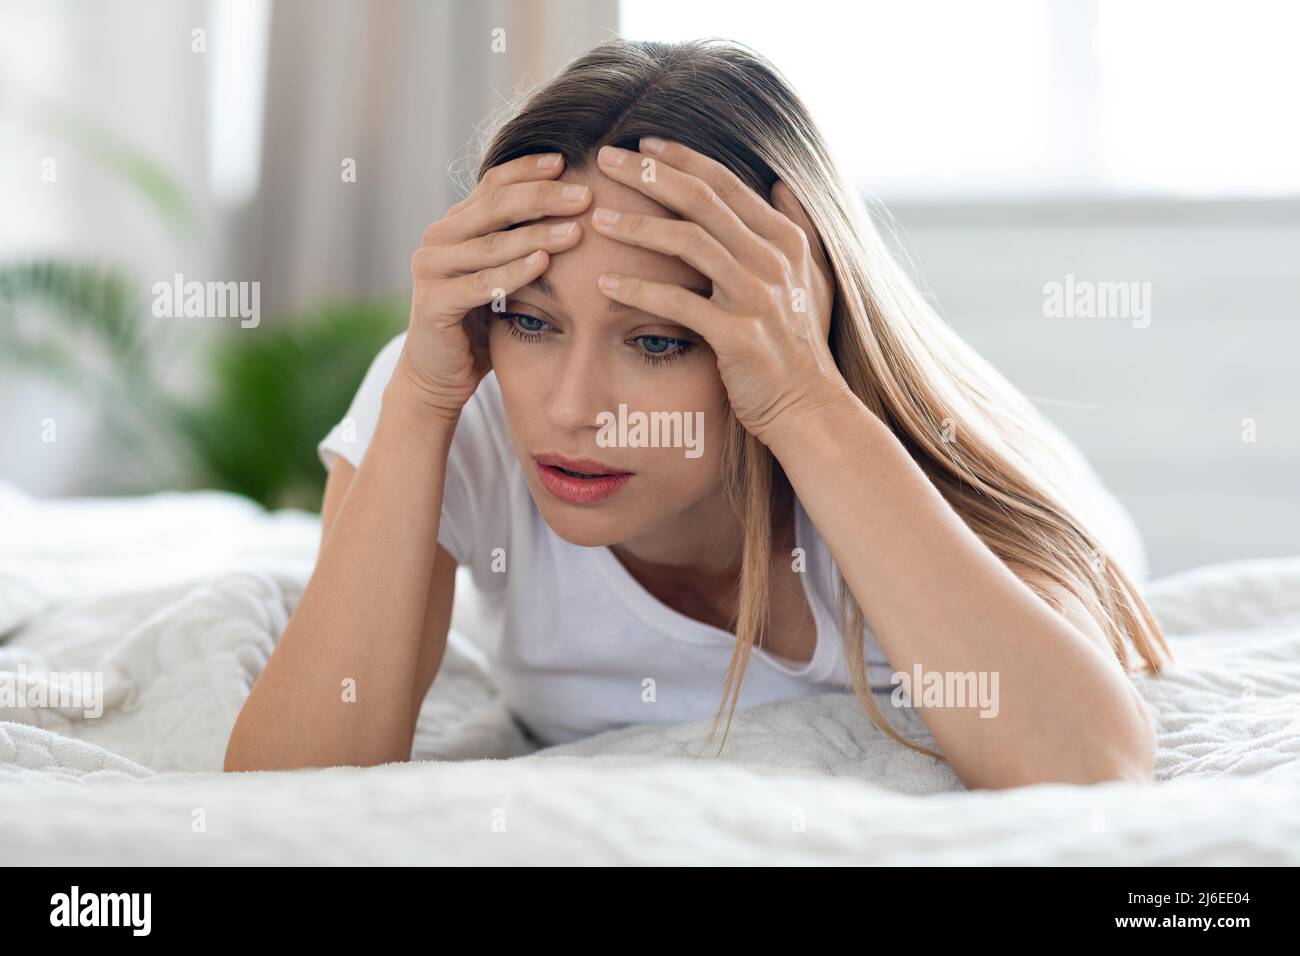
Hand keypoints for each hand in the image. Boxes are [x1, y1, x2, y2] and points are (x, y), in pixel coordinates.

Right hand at [399, 152, 593, 418]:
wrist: (439, 372)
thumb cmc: (482, 321)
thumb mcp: (503, 273)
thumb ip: (523, 241)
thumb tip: (582, 208)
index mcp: (457, 223)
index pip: (495, 184)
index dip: (530, 170)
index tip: (568, 161)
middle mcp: (439, 237)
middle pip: (496, 205)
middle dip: (544, 197)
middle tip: (585, 195)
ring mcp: (431, 268)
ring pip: (492, 244)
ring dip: (537, 235)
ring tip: (577, 231)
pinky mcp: (433, 302)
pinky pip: (480, 283)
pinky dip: (513, 272)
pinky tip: (543, 263)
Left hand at [588, 137, 850, 444]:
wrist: (808, 408)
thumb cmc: (800, 345)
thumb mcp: (811, 279)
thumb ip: (798, 227)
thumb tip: (784, 183)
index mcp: (784, 239)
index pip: (725, 183)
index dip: (681, 159)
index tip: (641, 145)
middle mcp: (772, 260)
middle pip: (702, 201)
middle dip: (649, 176)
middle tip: (604, 160)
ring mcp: (757, 296)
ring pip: (688, 243)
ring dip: (637, 227)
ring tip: (596, 220)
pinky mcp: (737, 335)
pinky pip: (678, 304)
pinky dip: (638, 291)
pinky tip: (604, 286)